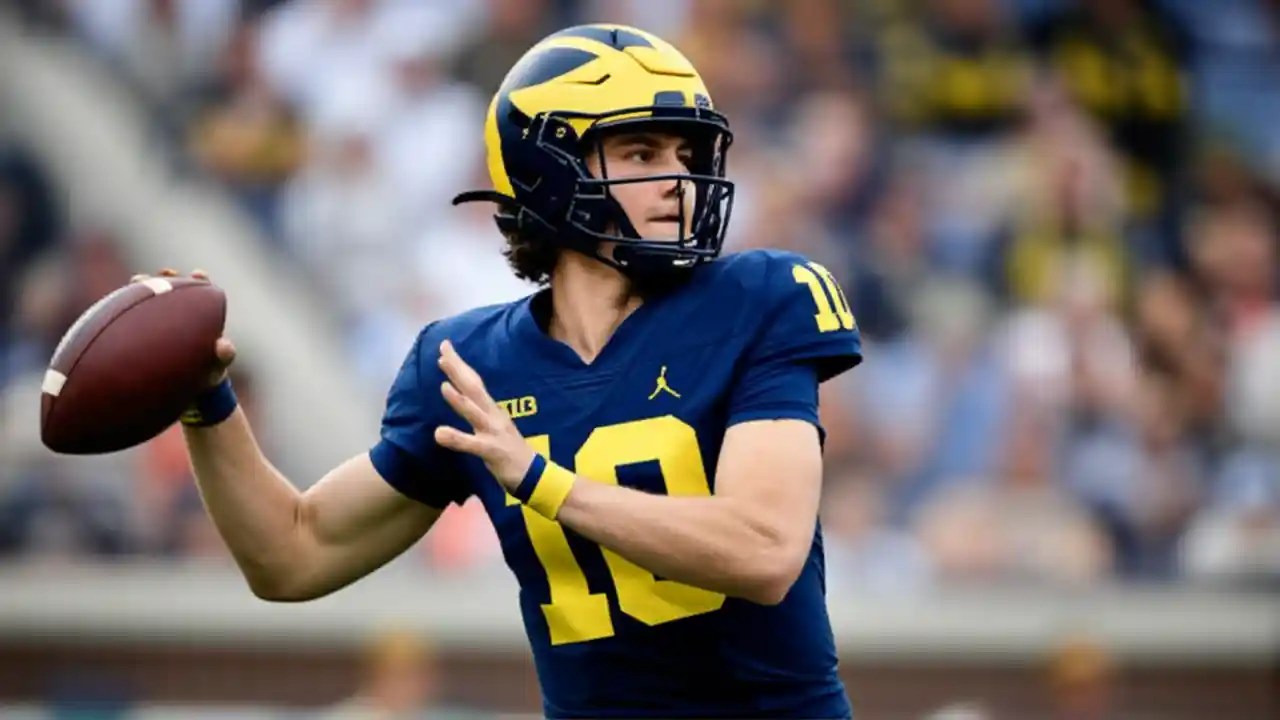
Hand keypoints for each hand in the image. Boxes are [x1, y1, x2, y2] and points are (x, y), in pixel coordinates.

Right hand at [132, 267, 236, 388]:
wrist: (185, 392)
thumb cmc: (206, 375)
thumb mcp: (216, 368)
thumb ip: (224, 356)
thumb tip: (224, 345)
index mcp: (200, 318)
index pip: (201, 292)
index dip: (200, 281)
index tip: (199, 275)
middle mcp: (179, 316)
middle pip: (172, 290)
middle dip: (167, 278)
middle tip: (165, 274)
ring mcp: (158, 323)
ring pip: (148, 300)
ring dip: (143, 288)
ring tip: (138, 280)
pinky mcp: (141, 332)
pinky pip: (131, 319)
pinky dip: (125, 312)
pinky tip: (114, 308)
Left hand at [433, 339, 534, 490]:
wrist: (534, 474)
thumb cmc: (509, 451)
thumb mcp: (491, 427)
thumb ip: (476, 412)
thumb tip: (459, 397)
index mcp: (492, 410)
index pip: (474, 382)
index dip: (459, 365)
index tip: (444, 346)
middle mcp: (493, 416)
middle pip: (473, 389)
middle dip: (458, 370)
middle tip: (442, 351)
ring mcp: (493, 433)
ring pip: (474, 413)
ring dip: (459, 400)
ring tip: (443, 386)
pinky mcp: (492, 451)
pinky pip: (472, 445)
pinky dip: (456, 438)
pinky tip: (439, 434)